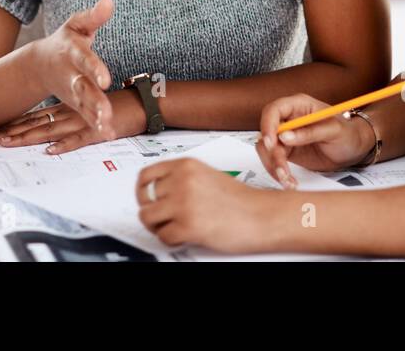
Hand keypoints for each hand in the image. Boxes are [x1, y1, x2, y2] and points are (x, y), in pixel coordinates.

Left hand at [0, 87, 147, 153]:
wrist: (138, 104)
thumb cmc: (110, 109)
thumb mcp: (83, 112)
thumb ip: (65, 120)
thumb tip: (45, 135)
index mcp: (64, 110)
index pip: (33, 119)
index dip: (12, 126)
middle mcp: (68, 114)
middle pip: (35, 125)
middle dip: (11, 133)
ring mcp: (81, 122)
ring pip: (50, 131)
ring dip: (28, 137)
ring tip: (8, 143)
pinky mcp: (98, 131)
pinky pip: (80, 139)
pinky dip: (65, 144)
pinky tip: (51, 150)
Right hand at [22, 0, 115, 132]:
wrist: (40, 63)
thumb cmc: (65, 41)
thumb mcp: (77, 24)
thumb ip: (94, 16)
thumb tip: (109, 1)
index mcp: (73, 53)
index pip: (85, 60)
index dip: (94, 69)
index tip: (105, 80)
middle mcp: (72, 74)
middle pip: (83, 88)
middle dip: (94, 100)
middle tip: (105, 111)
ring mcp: (72, 91)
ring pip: (83, 105)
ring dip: (94, 116)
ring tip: (106, 125)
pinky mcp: (75, 103)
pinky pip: (85, 115)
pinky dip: (95, 125)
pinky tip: (108, 133)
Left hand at [135, 158, 274, 252]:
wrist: (263, 216)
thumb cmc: (241, 200)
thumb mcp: (207, 176)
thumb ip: (182, 179)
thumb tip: (157, 191)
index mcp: (186, 165)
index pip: (145, 175)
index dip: (141, 191)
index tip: (145, 199)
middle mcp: (182, 181)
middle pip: (144, 198)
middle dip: (151, 211)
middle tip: (161, 218)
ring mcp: (184, 203)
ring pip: (147, 217)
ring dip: (158, 227)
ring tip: (173, 228)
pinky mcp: (188, 226)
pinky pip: (163, 237)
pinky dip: (171, 240)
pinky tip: (184, 236)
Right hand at [256, 93, 376, 187]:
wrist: (354, 149)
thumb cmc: (347, 133)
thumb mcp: (334, 130)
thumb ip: (310, 132)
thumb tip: (285, 136)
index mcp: (299, 105)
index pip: (274, 110)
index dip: (268, 125)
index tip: (272, 143)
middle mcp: (288, 119)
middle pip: (266, 132)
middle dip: (272, 153)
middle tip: (282, 169)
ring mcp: (286, 136)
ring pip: (267, 150)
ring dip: (274, 166)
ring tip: (288, 180)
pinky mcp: (287, 151)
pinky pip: (274, 161)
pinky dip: (278, 173)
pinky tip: (290, 182)